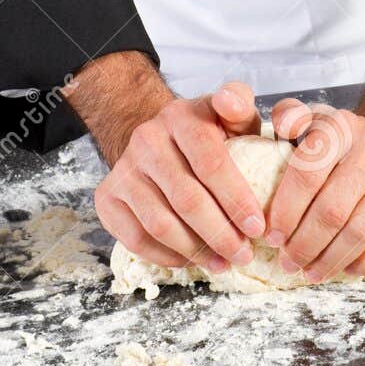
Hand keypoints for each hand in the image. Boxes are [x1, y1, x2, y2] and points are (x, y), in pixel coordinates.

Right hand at [93, 81, 267, 272]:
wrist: (158, 139)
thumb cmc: (206, 134)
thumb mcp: (229, 115)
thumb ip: (239, 105)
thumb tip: (230, 102)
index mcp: (181, 117)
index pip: (210, 162)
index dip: (236, 200)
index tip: (257, 228)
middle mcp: (146, 139)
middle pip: (186, 198)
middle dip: (220, 234)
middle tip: (243, 255)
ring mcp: (123, 169)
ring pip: (160, 223)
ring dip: (195, 251)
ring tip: (222, 263)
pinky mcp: (107, 196)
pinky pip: (136, 237)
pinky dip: (166, 256)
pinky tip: (190, 260)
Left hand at [263, 100, 364, 280]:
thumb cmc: (344, 145)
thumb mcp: (315, 122)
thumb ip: (290, 116)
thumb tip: (283, 124)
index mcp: (342, 126)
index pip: (308, 173)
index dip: (286, 210)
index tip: (272, 236)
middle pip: (333, 208)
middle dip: (304, 243)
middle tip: (288, 262)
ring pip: (361, 229)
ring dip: (331, 259)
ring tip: (311, 272)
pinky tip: (349, 268)